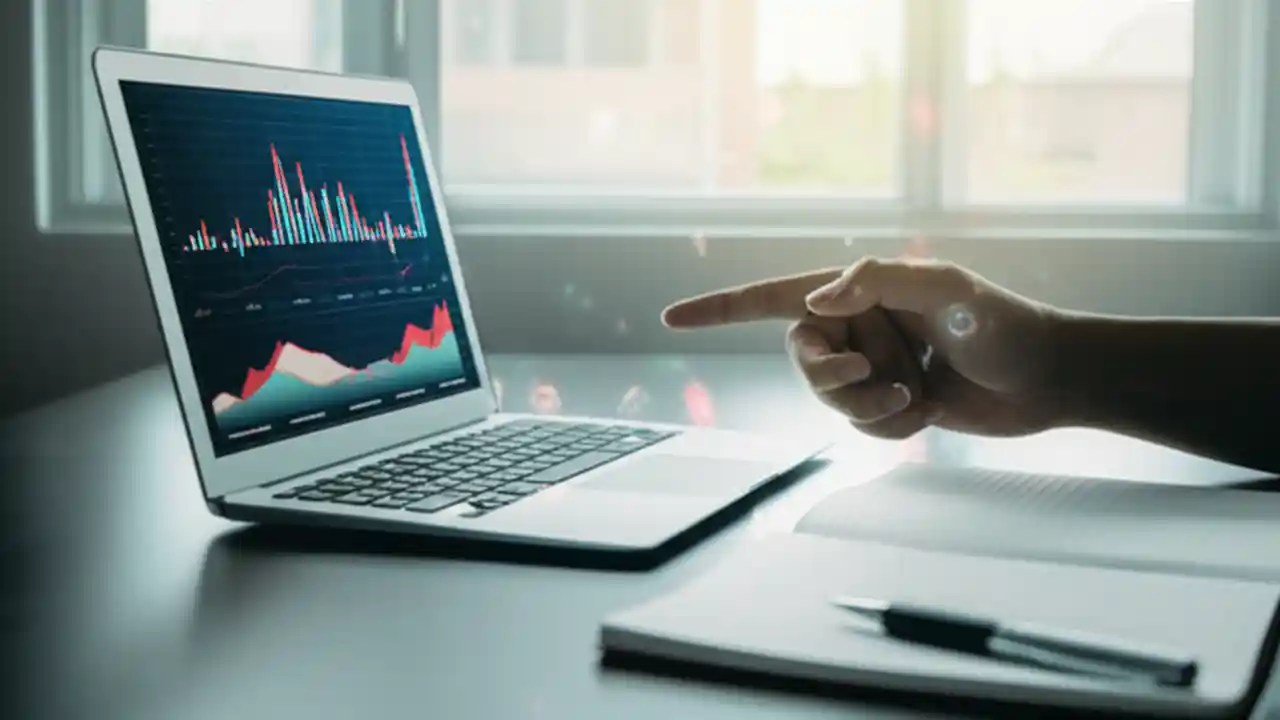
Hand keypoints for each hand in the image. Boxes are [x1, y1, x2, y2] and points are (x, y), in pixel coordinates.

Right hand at [661, 258, 1065, 438]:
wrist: (1050, 380)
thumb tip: (817, 302)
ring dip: (867, 405)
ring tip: (916, 395)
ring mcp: (871, 366)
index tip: (672, 317)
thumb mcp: (947, 290)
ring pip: (827, 399)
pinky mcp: (888, 402)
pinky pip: (858, 426)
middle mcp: (857, 325)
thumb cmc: (1005, 325)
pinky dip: (887, 426)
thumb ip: (877, 281)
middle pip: (800, 360)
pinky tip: (927, 411)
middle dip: (834, 377)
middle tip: (878, 375)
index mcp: (858, 290)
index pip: (775, 297)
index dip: (721, 308)